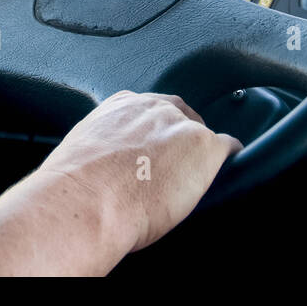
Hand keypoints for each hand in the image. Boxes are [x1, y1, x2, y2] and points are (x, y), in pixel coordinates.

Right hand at [35, 91, 241, 252]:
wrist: (89, 200)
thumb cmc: (76, 186)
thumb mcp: (81, 153)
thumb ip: (98, 148)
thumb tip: (100, 167)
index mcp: (120, 106)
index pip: (147, 109)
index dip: (153, 130)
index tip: (151, 147)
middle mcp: (152, 108)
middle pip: (178, 114)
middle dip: (178, 134)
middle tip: (172, 161)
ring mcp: (180, 125)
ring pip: (200, 131)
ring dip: (198, 148)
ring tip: (192, 170)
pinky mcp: (205, 147)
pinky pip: (227, 146)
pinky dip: (229, 155)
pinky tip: (230, 163)